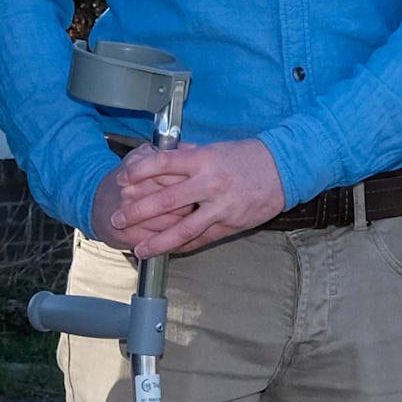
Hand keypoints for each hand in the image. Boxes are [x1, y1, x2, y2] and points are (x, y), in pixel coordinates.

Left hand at [92, 139, 287, 256]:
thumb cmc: (247, 158)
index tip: (121, 180)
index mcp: (204, 160)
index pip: (163, 164)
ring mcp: (221, 207)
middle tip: (117, 219)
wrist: (284, 170)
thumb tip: (159, 158)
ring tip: (138, 248)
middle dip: (138, 212)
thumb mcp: (216, 150)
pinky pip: (200, 239)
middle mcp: (210, 184)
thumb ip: (187, 157)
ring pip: (182, 229)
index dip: (139, 172)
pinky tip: (165, 251)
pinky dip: (181, 247)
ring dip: (157, 241)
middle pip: (166, 200)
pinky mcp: (230, 225)